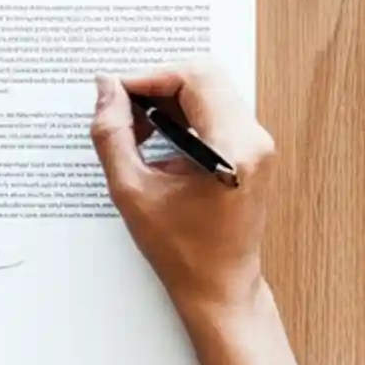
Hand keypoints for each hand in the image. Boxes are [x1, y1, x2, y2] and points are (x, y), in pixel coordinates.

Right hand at [90, 65, 302, 364]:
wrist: (220, 288)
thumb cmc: (182, 252)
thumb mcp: (133, 192)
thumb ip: (113, 135)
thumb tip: (106, 91)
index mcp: (233, 147)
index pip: (193, 77)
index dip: (148, 76)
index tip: (116, 92)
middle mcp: (254, 139)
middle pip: (203, 77)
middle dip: (157, 86)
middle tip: (123, 110)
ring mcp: (257, 144)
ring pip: (209, 91)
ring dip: (168, 101)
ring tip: (137, 131)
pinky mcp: (252, 151)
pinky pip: (215, 111)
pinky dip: (182, 116)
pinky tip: (156, 141)